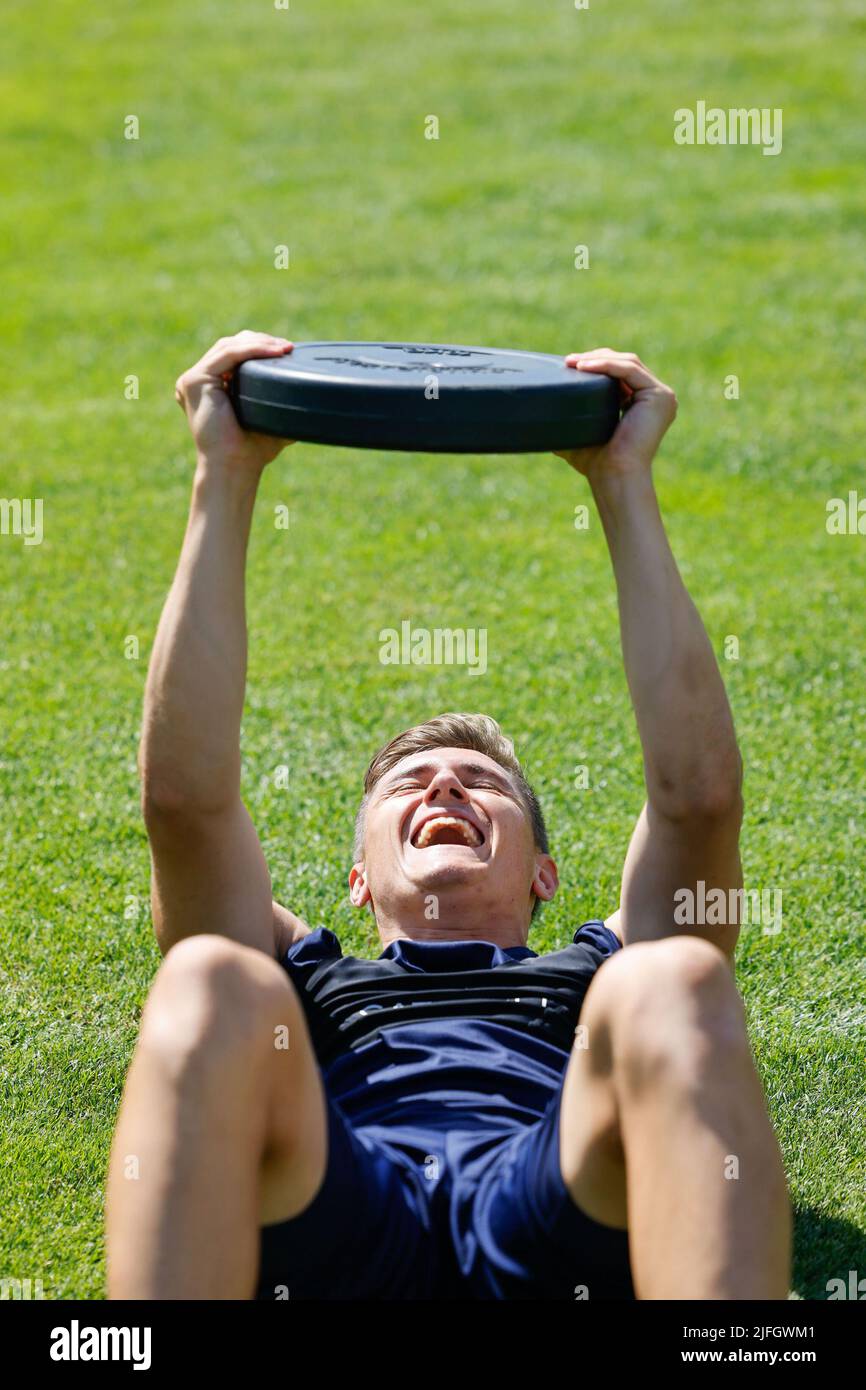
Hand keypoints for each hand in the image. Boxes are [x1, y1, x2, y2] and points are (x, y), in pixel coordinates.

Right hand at [175, 330, 296, 473]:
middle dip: (260, 341)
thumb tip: (317, 395)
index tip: (287, 349)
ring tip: (284, 348)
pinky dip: (252, 350)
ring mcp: (193, 379)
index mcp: (211, 386)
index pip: (234, 352)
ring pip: (229, 346)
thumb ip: (282, 402)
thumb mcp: (271, 417)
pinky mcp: (194, 380)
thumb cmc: (253, 449)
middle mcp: (199, 380)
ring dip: (259, 343)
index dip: (260, 345)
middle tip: (288, 346)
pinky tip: (273, 352)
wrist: (235, 467)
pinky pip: (228, 355)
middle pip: (230, 344)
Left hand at [554, 349, 676, 482]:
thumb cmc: (597, 463)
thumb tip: (538, 414)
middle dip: (595, 357)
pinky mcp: (660, 396)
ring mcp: (662, 396)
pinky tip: (584, 367)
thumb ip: (569, 420)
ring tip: (573, 363)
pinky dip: (606, 365)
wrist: (613, 476)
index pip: (621, 372)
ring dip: (598, 358)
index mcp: (643, 404)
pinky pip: (629, 370)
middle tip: (568, 361)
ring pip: (628, 362)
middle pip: (625, 362)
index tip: (570, 364)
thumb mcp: (580, 432)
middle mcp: (656, 398)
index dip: (596, 363)